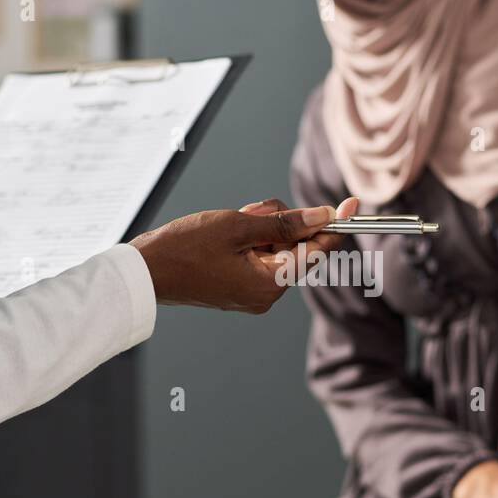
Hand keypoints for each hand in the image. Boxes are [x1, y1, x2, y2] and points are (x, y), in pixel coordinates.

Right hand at [129, 202, 346, 312]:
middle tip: (251, 211)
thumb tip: (324, 217)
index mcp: (270, 283)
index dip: (335, 225)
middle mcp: (266, 293)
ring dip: (261, 226)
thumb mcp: (239, 226)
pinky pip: (258, 254)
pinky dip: (250, 237)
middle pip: (295, 246)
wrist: (145, 271)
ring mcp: (252, 291)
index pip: (316, 251)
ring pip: (276, 246)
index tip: (352, 204)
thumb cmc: (186, 248)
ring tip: (232, 220)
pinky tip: (228, 230)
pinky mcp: (240, 285)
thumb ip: (285, 222)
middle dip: (280, 222)